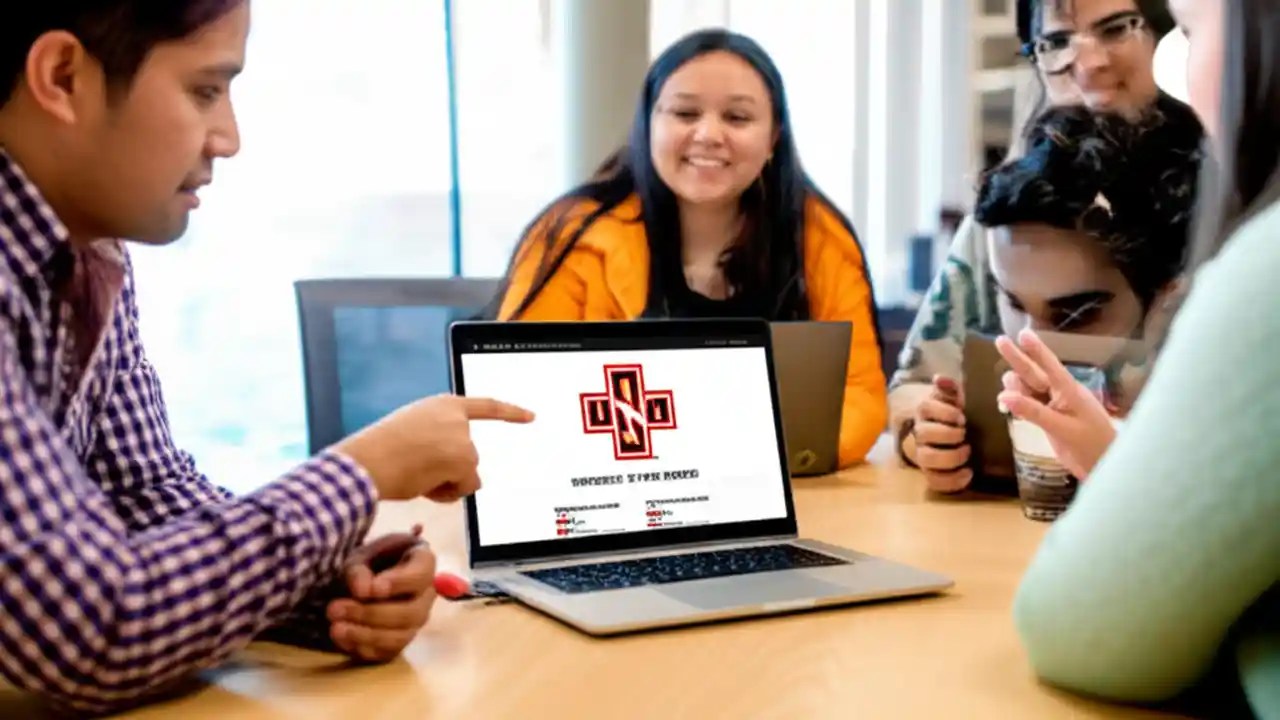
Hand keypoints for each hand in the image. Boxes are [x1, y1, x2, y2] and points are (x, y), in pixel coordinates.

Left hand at [327, 525, 436, 661]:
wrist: (369, 579)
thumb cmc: (370, 562)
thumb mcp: (360, 558)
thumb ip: (360, 571)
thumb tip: (363, 591)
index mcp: (424, 564)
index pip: (420, 576)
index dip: (398, 584)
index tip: (370, 589)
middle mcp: (426, 596)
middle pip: (410, 613)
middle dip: (371, 614)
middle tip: (334, 609)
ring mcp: (416, 622)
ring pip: (399, 637)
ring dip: (365, 635)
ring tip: (335, 627)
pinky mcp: (401, 642)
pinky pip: (387, 653)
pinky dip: (363, 648)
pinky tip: (341, 638)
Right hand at [334, 394, 534, 501]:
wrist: (368, 461)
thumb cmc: (380, 451)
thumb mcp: (413, 431)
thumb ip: (440, 439)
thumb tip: (467, 475)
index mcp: (444, 404)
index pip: (486, 406)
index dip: (510, 412)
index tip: (531, 416)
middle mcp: (458, 418)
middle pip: (469, 456)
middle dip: (449, 471)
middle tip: (416, 469)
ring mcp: (463, 438)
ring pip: (466, 474)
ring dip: (445, 483)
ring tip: (416, 475)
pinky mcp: (465, 458)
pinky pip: (464, 488)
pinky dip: (447, 493)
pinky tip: (424, 484)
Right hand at [911, 375, 972, 492]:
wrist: (949, 431)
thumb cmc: (955, 412)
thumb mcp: (954, 397)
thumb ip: (950, 387)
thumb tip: (939, 378)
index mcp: (925, 411)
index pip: (926, 408)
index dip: (945, 413)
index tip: (962, 417)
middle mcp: (920, 433)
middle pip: (923, 434)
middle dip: (947, 435)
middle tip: (965, 433)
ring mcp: (923, 454)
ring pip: (926, 459)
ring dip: (949, 458)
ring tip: (967, 452)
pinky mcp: (932, 472)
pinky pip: (934, 481)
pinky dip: (951, 480)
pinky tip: (968, 473)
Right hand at [995, 329, 1116, 479]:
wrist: (1104, 466)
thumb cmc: (1090, 444)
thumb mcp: (1062, 428)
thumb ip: (1033, 412)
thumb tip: (1004, 397)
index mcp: (1069, 391)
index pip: (1050, 365)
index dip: (1036, 349)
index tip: (1023, 333)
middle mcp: (1060, 394)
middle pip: (1034, 373)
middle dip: (1017, 358)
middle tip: (999, 340)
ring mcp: (1054, 406)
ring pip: (1027, 388)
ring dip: (1014, 385)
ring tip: (1004, 391)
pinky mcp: (1049, 420)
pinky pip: (1028, 404)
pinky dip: (1016, 402)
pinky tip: (1005, 404)